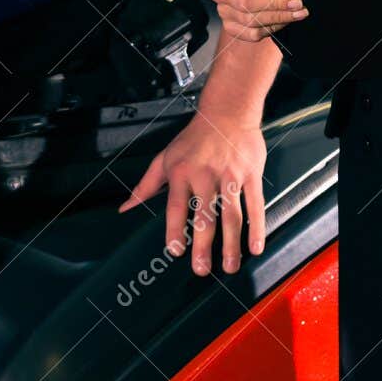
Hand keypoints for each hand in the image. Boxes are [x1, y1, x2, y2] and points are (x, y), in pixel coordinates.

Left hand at [117, 110, 266, 274]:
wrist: (227, 110)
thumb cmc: (194, 138)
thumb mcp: (165, 158)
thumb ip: (146, 185)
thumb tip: (125, 208)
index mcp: (181, 173)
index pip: (176, 207)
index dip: (175, 230)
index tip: (176, 251)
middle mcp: (205, 176)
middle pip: (204, 217)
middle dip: (203, 246)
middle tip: (201, 270)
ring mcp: (230, 175)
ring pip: (231, 215)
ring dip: (231, 244)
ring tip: (229, 266)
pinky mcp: (251, 174)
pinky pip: (255, 204)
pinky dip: (257, 227)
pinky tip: (255, 246)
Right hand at [208, 0, 308, 41]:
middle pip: (245, 3)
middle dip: (275, 3)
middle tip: (296, 2)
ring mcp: (224, 12)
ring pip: (251, 20)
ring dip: (279, 17)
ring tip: (298, 12)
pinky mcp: (232, 28)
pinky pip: (251, 34)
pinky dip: (271, 28)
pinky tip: (285, 21)